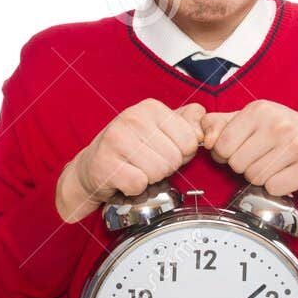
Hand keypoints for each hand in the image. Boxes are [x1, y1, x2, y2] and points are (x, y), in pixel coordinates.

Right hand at [58, 99, 205, 222]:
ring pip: (158, 171)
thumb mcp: (162, 130)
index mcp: (151, 108)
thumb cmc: (133, 149)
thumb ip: (188, 123)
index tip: (165, 151)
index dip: (182, 154)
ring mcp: (115, 139)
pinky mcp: (105, 164)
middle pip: (174, 158)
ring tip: (137, 169)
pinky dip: (136, 188)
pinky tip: (126, 178)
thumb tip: (204, 120)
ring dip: (151, 178)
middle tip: (148, 162)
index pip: (190, 140)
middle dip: (166, 167)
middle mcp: (132, 118)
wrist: (93, 166)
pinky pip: (139, 184)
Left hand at [200, 100, 297, 196]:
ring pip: (255, 178)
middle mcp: (280, 124)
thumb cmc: (277, 132)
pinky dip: (277, 187)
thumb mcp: (246, 121)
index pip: (222, 146)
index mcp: (259, 110)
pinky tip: (286, 175)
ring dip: (261, 178)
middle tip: (262, 159)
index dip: (227, 154)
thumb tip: (208, 140)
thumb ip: (217, 126)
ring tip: (274, 166)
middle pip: (238, 165)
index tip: (242, 150)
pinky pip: (274, 188)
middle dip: (245, 167)